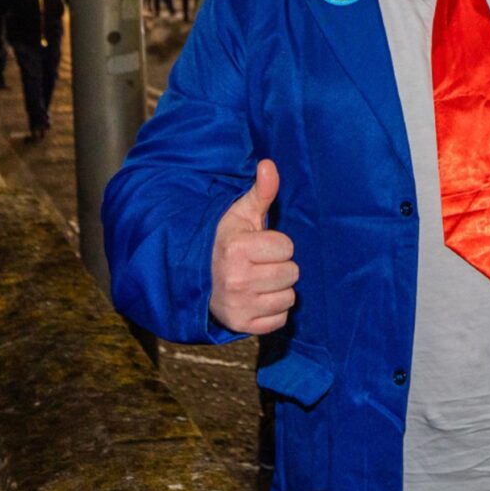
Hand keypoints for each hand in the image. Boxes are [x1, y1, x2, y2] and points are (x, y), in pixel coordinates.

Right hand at [209, 160, 297, 334]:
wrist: (197, 278)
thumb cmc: (225, 241)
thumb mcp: (240, 215)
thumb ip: (260, 192)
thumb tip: (269, 164)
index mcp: (236, 249)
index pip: (287, 248)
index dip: (276, 244)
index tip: (258, 245)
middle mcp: (236, 280)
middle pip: (292, 273)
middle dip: (279, 266)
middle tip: (258, 264)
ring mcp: (238, 306)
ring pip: (289, 297)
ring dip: (278, 289)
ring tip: (257, 280)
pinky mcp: (242, 326)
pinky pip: (280, 320)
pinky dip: (272, 310)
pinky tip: (256, 298)